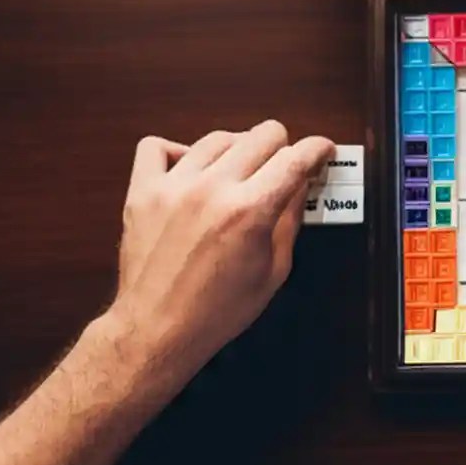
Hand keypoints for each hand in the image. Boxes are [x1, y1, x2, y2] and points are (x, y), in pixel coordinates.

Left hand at [111, 120, 333, 378]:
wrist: (158, 329)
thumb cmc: (219, 310)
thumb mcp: (274, 270)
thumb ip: (290, 220)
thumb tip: (302, 183)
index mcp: (251, 211)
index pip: (296, 158)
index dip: (318, 149)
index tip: (322, 150)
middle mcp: (213, 189)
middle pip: (262, 135)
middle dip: (282, 148)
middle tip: (281, 169)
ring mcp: (174, 186)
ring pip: (218, 138)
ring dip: (237, 151)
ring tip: (238, 174)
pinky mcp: (142, 191)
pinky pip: (156, 145)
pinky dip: (177, 151)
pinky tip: (190, 171)